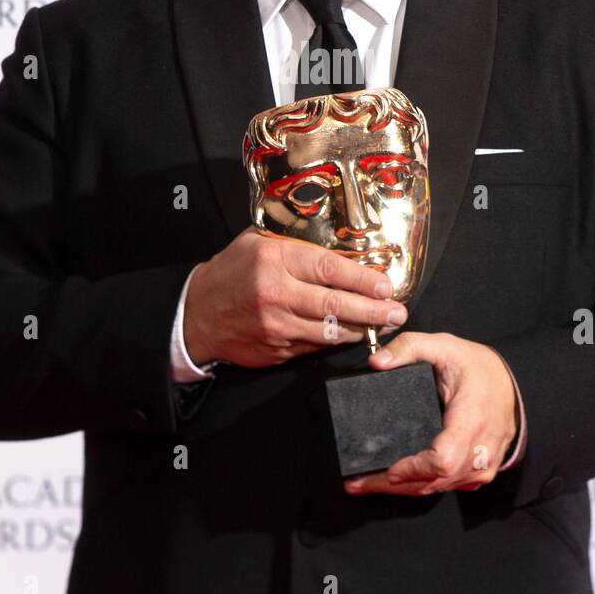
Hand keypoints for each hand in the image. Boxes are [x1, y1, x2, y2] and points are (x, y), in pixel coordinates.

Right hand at [183, 227, 407, 369]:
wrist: (197, 313)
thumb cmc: (230, 272)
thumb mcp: (258, 243)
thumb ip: (296, 245)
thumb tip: (340, 248)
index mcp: (275, 261)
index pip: (330, 270)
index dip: (364, 279)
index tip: (386, 285)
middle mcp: (277, 294)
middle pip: (337, 305)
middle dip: (374, 310)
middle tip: (397, 311)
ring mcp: (277, 326)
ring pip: (330, 331)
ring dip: (361, 328)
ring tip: (383, 324)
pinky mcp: (276, 350)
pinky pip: (314, 346)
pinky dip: (335, 340)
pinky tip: (351, 334)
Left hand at [343, 332, 519, 496]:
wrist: (512, 384)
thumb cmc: (479, 367)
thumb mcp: (444, 345)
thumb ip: (409, 347)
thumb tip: (376, 362)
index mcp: (472, 420)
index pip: (444, 460)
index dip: (415, 469)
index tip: (388, 468)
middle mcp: (480, 451)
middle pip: (434, 482)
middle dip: (392, 486)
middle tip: (355, 483)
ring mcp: (481, 466)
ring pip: (437, 489)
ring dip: (400, 490)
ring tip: (362, 484)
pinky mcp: (477, 473)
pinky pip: (445, 487)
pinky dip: (417, 487)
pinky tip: (391, 484)